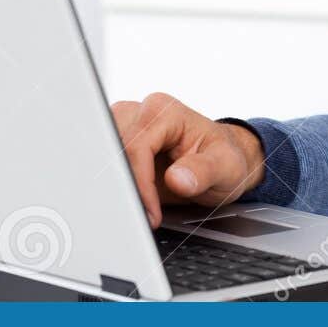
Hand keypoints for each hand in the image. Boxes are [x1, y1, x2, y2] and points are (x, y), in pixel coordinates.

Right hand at [110, 92, 265, 227]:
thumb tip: (177, 178)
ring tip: (131, 209)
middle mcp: (142, 113)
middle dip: (121, 185)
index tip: (150, 213)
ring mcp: (127, 127)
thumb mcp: (226, 168)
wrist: (221, 163)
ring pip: (101, 153)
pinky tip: (125, 201)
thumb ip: (203, 171)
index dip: (140, 184)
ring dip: (113, 184)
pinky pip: (105, 163)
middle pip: (112, 148)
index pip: (137, 147)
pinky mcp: (119, 143)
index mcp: (166, 112)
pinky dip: (112, 184)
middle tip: (134, 215)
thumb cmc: (224, 159)